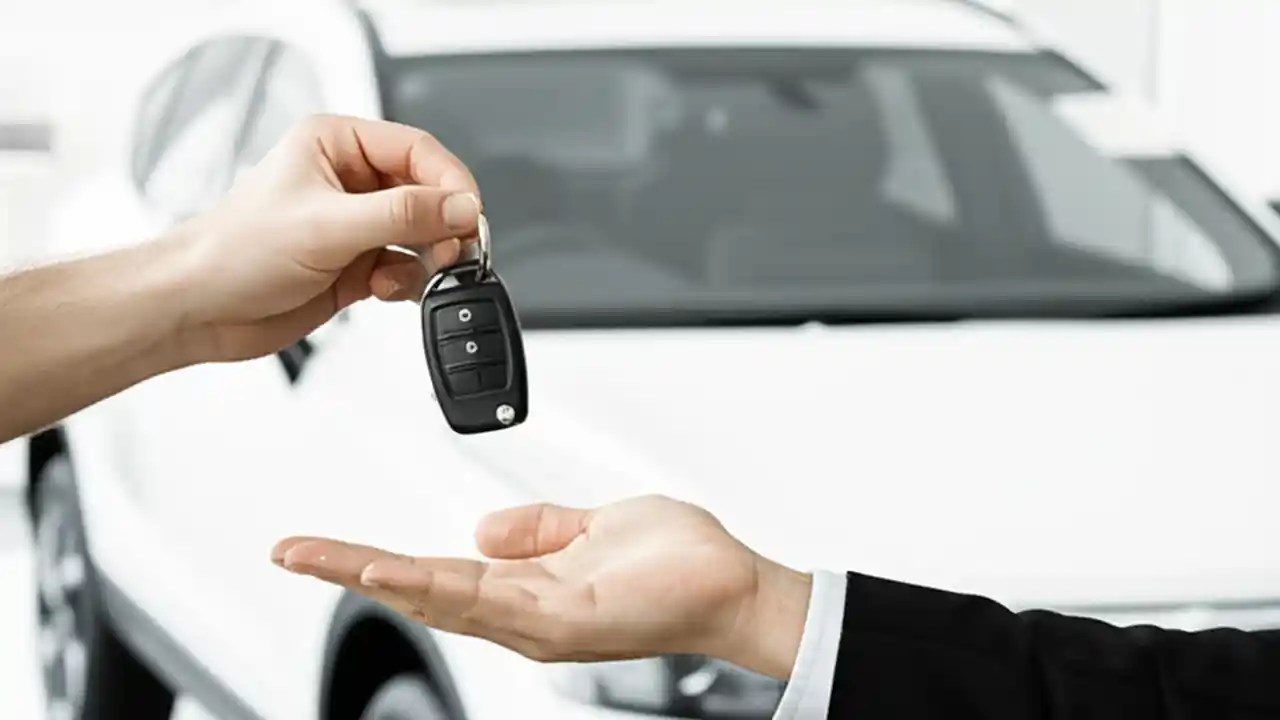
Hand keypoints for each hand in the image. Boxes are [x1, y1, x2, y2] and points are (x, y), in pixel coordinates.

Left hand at [170, 115, 480, 362]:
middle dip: (442, 225)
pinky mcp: (355, 265)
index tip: (470, 215)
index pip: (417, 149)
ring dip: (425, 257)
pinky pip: (405, 267)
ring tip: (415, 273)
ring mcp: (353, 225)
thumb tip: (459, 207)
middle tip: (455, 251)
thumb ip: (402, 215)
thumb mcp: (328, 226)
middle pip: (426, 193)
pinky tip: (382, 290)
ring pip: (421, 234)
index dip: (450, 182)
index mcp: (335, 144)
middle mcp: (348, 180)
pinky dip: (405, 282)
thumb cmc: (234, 253)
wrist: (199, 309)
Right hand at [272, 495, 811, 678]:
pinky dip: (435, 585)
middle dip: (350, 570)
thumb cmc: (677, 560)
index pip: (433, 571)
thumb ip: (536, 528)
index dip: (374, 559)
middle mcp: (522, 612)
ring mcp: (540, 621)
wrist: (736, 585)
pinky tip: (395, 572)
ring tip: (322, 557)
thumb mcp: (591, 524)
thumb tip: (480, 528)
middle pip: (420, 588)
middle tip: (289, 550)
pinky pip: (489, 601)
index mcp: (525, 587)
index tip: (324, 545)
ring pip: (441, 597)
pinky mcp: (565, 621)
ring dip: (377, 575)